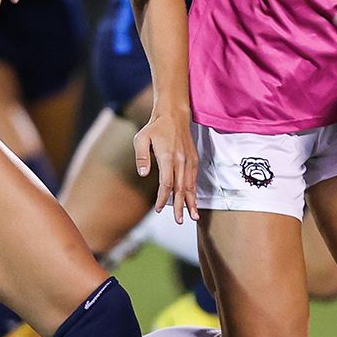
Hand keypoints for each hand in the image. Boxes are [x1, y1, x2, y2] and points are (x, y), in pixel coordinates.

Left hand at [134, 106, 198, 223]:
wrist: (174, 114)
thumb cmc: (155, 128)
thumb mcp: (141, 138)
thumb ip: (141, 157)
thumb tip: (143, 174)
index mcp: (168, 156)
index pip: (167, 183)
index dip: (163, 198)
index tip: (159, 209)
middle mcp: (181, 160)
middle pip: (181, 188)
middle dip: (180, 206)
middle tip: (180, 221)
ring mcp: (189, 160)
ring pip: (191, 185)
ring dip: (191, 202)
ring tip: (193, 217)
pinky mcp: (194, 159)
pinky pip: (194, 178)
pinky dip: (194, 191)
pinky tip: (193, 201)